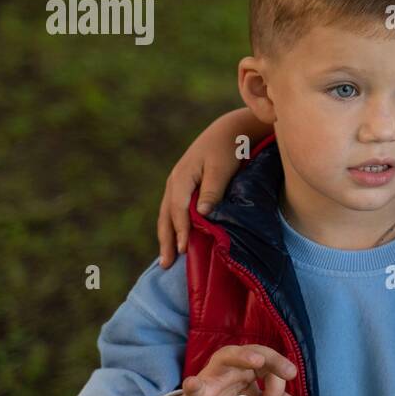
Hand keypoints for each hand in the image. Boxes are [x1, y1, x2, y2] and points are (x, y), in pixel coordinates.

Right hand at [145, 345, 298, 395]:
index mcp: (247, 368)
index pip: (269, 363)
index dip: (278, 379)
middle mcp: (231, 366)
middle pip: (252, 352)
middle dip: (273, 360)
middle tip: (290, 373)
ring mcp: (212, 377)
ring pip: (225, 357)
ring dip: (242, 356)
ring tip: (257, 360)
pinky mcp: (195, 394)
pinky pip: (194, 387)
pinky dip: (194, 386)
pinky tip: (193, 384)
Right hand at [156, 108, 268, 267]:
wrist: (228, 131)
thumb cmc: (228, 149)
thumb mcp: (222, 168)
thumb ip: (212, 190)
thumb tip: (201, 214)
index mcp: (182, 178)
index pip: (178, 210)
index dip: (180, 231)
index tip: (184, 250)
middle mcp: (175, 182)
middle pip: (166, 216)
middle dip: (166, 240)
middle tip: (166, 265)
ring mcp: (177, 184)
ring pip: (167, 214)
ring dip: (167, 236)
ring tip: (168, 258)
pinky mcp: (184, 186)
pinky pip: (174, 210)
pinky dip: (173, 226)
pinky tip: (177, 239)